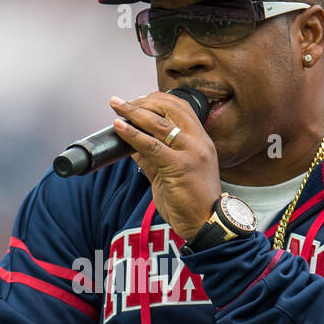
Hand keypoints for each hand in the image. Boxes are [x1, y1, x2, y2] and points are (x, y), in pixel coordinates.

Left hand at [110, 92, 221, 240]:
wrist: (206, 224)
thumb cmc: (192, 202)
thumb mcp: (173, 173)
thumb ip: (154, 158)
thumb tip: (132, 144)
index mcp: (201, 141)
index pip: (181, 107)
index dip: (157, 100)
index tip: (138, 100)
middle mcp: (199, 142)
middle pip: (170, 108)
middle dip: (143, 102)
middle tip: (122, 103)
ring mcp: (191, 152)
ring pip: (159, 123)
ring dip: (134, 112)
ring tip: (116, 106)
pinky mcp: (180, 166)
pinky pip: (151, 145)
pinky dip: (132, 134)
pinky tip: (119, 127)